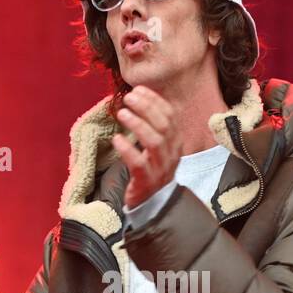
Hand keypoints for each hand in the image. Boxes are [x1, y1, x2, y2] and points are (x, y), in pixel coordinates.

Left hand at [113, 86, 182, 209]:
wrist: (153, 203)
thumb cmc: (151, 168)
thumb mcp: (157, 146)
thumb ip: (151, 125)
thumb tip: (137, 97)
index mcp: (175, 142)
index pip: (170, 116)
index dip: (154, 100)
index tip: (138, 90)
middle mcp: (171, 153)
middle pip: (163, 125)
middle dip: (146, 108)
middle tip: (128, 98)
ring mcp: (161, 168)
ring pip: (154, 142)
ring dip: (137, 124)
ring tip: (122, 114)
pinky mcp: (147, 181)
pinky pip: (139, 163)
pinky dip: (127, 149)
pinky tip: (117, 139)